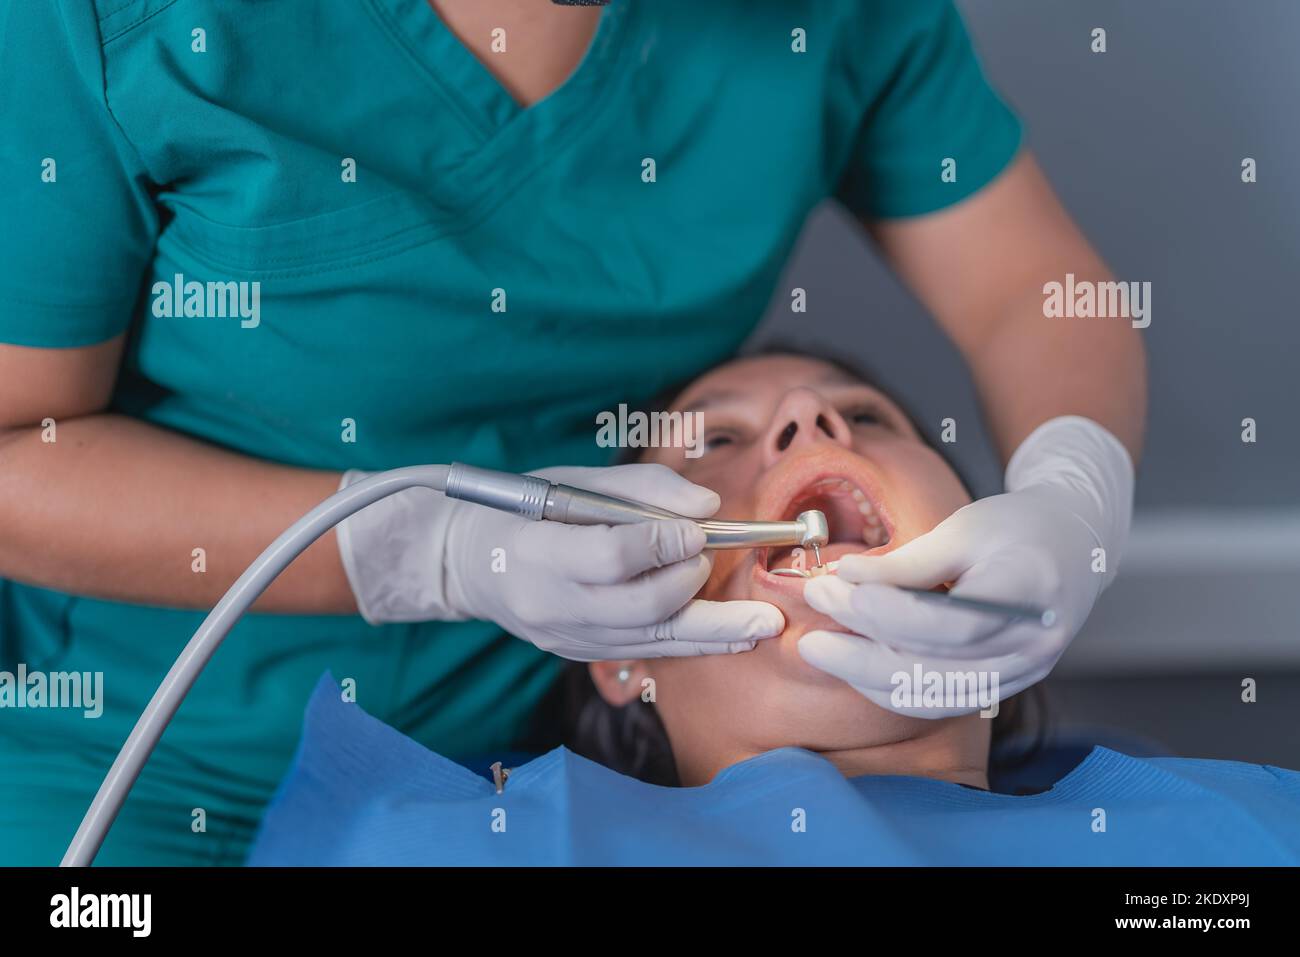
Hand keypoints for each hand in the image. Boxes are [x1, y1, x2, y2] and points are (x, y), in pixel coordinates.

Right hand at [441, 464, 783, 659]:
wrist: (471, 565)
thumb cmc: (525, 510)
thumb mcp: (572, 482)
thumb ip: (642, 490)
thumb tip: (709, 508)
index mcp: (538, 552)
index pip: (609, 558)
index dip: (660, 544)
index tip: (695, 529)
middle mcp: (552, 606)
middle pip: (639, 609)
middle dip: (689, 585)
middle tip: (713, 560)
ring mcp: (567, 638)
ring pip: (652, 640)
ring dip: (713, 631)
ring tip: (764, 624)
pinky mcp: (582, 654)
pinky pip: (648, 654)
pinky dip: (694, 643)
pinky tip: (733, 637)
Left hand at [798, 416, 1133, 716]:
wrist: (1073, 546)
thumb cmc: (1016, 528)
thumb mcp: (964, 527)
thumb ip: (907, 562)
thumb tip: (845, 579)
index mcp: (1030, 591)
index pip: (957, 622)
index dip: (895, 615)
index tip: (845, 592)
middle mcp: (1032, 645)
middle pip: (937, 669)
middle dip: (863, 653)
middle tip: (810, 633)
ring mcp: (1021, 673)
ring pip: (932, 694)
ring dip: (867, 676)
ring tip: (820, 647)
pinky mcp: (1003, 686)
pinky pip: (940, 700)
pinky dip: (891, 688)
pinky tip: (853, 666)